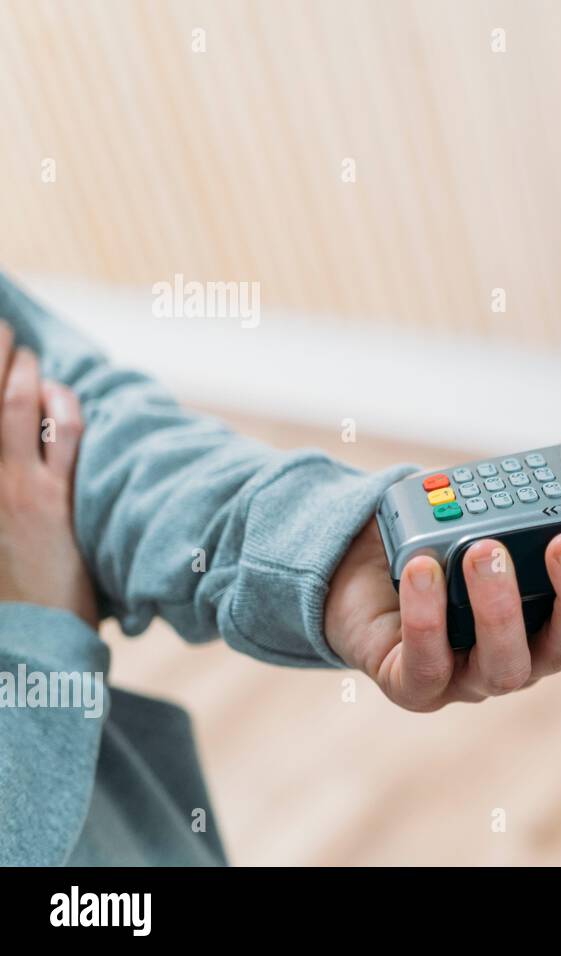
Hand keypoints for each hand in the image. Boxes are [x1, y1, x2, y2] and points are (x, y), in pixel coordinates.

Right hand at [0, 325, 95, 626]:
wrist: (25, 637)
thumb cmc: (6, 587)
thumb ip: (3, 478)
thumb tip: (17, 434)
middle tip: (0, 328)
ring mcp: (6, 487)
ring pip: (9, 403)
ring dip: (21, 370)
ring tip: (25, 355)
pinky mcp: (47, 500)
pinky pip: (58, 433)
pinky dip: (61, 405)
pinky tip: (61, 396)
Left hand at [324, 410, 560, 711]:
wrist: (363, 574)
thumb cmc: (452, 543)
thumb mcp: (515, 500)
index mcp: (558, 611)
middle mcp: (529, 650)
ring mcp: (475, 674)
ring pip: (507, 663)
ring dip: (500, 607)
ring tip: (482, 550)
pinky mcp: (418, 683)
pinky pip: (428, 663)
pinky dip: (427, 617)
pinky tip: (423, 571)